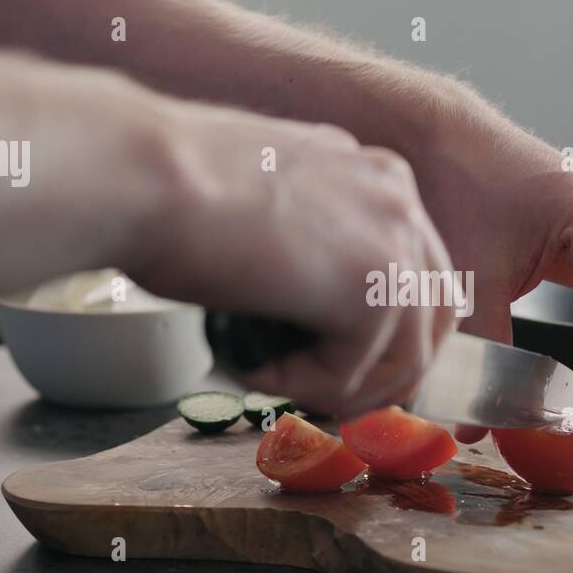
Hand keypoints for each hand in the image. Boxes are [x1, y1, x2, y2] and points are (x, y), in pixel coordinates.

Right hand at [128, 103, 456, 417]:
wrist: (140, 174)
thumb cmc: (168, 188)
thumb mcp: (265, 208)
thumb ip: (310, 249)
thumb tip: (316, 310)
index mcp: (375, 174)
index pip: (416, 273)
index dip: (383, 334)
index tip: (337, 365)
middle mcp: (397, 198)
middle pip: (432, 318)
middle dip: (383, 373)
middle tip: (324, 397)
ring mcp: (394, 240)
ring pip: (404, 358)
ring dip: (336, 387)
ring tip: (269, 377)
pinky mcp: (372, 289)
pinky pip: (353, 375)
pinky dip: (301, 388)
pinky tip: (251, 364)